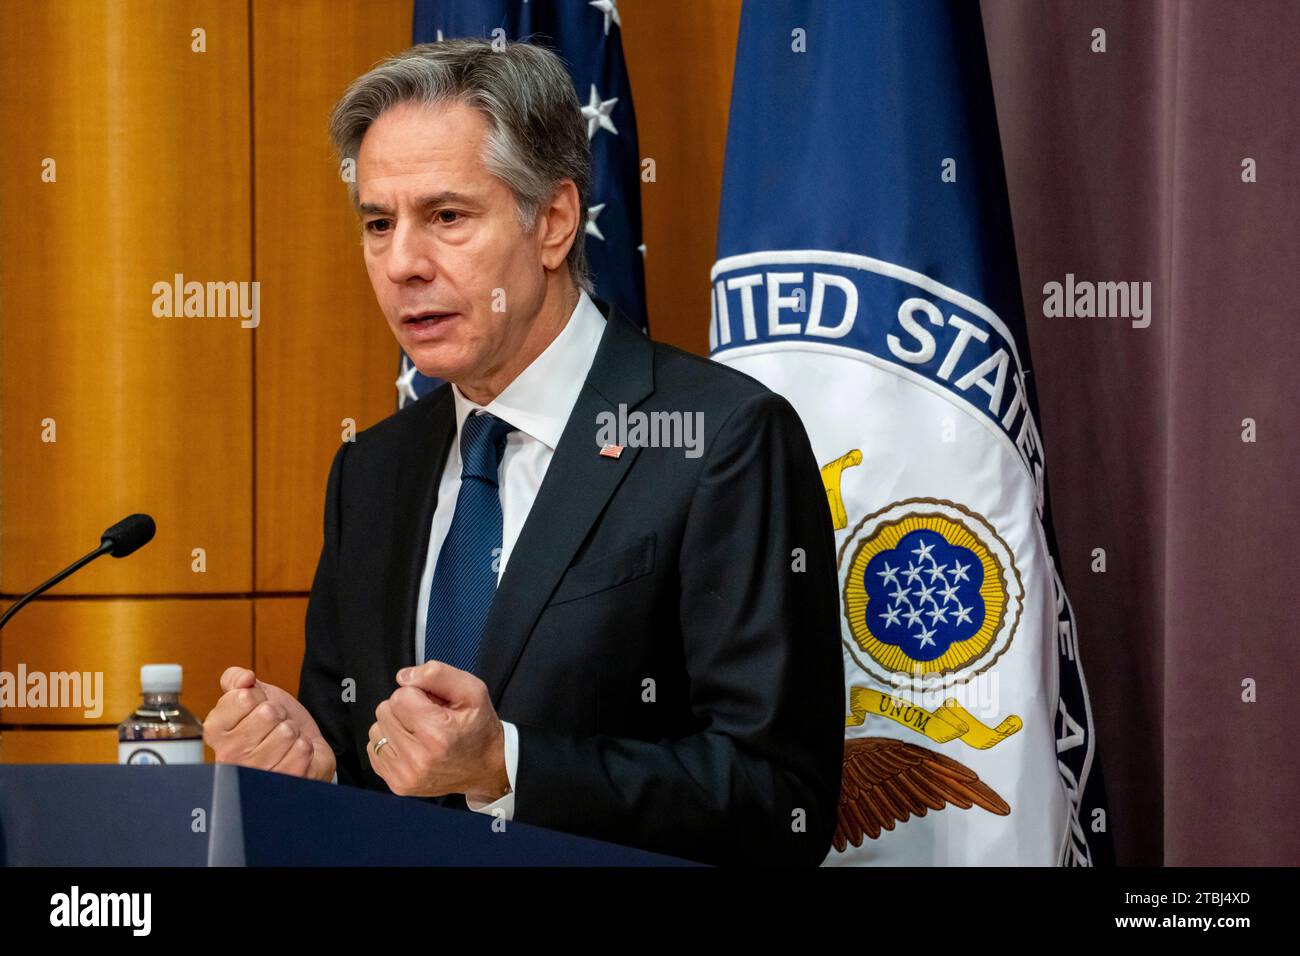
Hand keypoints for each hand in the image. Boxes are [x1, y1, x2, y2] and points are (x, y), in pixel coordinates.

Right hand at [203, 666, 335, 782]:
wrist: (302, 750)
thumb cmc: (273, 726)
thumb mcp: (253, 695)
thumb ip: (237, 679)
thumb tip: (244, 678)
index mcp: (216, 732)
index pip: (243, 697)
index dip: (259, 696)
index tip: (257, 708)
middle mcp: (229, 756)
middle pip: (268, 713)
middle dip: (279, 714)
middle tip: (274, 727)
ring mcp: (255, 773)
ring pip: (286, 732)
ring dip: (292, 732)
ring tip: (284, 742)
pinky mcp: (281, 782)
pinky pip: (302, 750)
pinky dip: (304, 748)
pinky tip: (293, 756)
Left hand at [366, 661, 507, 801]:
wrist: (487, 768)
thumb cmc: (479, 729)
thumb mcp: (472, 690)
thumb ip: (438, 674)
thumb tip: (403, 677)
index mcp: (437, 734)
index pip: (399, 697)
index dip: (417, 694)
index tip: (433, 704)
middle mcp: (417, 758)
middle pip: (384, 711)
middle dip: (404, 709)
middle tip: (428, 718)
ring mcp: (405, 775)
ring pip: (376, 730)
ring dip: (395, 726)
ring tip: (419, 732)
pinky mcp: (397, 784)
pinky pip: (374, 750)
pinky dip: (391, 744)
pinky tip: (412, 746)